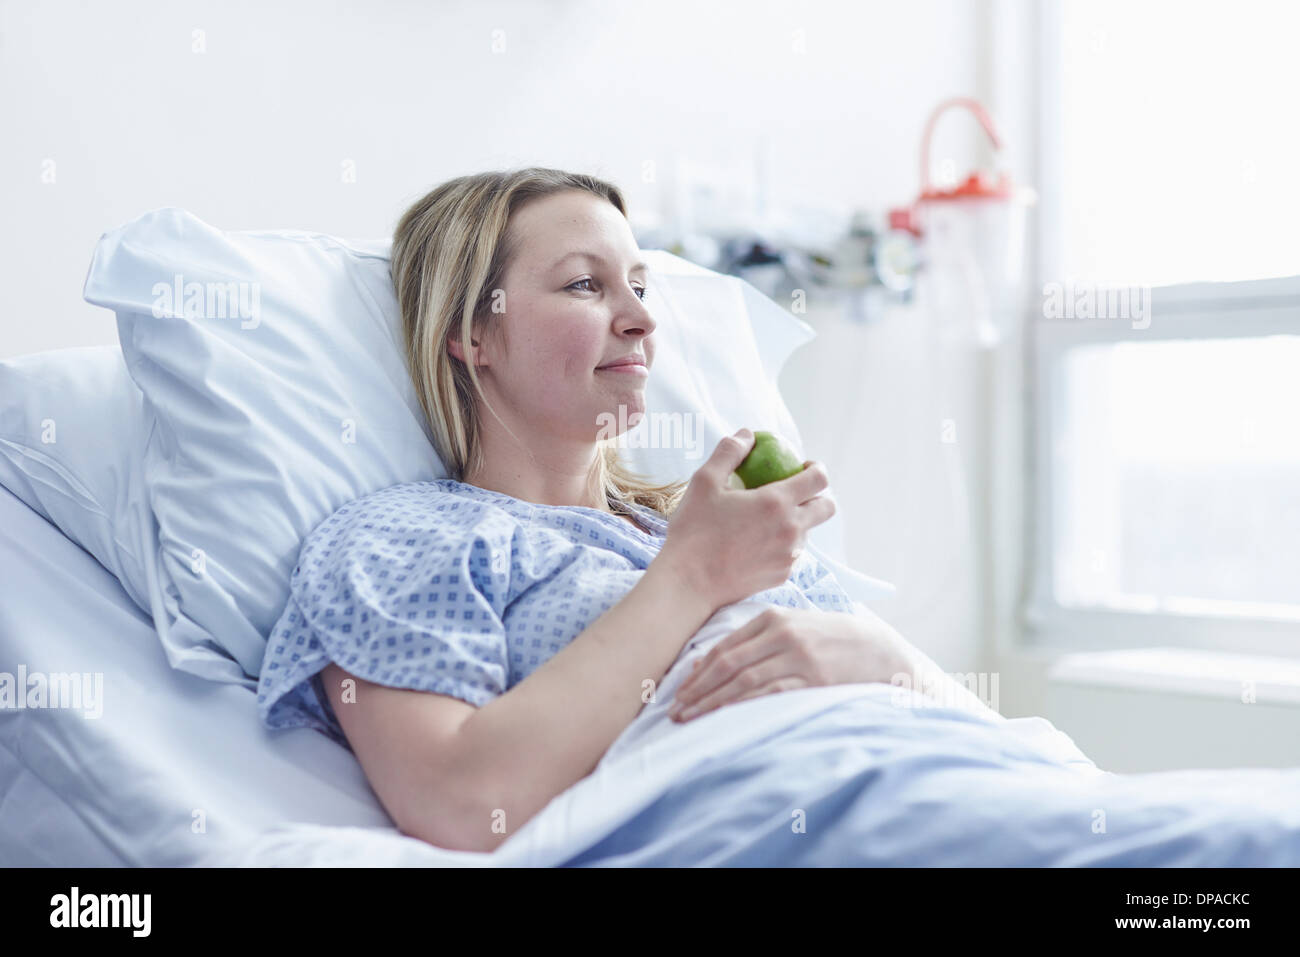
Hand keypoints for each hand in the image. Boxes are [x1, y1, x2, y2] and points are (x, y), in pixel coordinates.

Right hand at [657, 430, 835, 610]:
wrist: (689, 583)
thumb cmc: (694, 530)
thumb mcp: (704, 482)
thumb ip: (729, 452)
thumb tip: (747, 435)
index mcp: (777, 502)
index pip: (819, 479)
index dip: (816, 468)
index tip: (804, 466)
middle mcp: (791, 529)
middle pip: (827, 507)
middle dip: (819, 495)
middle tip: (796, 492)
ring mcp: (789, 556)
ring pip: (809, 532)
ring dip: (798, 521)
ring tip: (768, 520)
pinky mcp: (782, 575)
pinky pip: (793, 554)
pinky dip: (783, 545)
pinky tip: (757, 544)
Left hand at [668, 606, 911, 721]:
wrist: (877, 648)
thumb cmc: (827, 639)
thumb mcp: (792, 626)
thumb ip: (753, 639)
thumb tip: (706, 661)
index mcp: (772, 618)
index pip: (723, 647)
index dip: (697, 672)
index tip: (678, 691)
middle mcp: (782, 635)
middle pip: (727, 665)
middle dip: (697, 689)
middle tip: (674, 710)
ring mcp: (798, 658)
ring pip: (744, 682)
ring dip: (712, 702)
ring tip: (691, 718)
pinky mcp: (814, 680)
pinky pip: (770, 694)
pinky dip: (743, 705)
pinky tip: (725, 716)